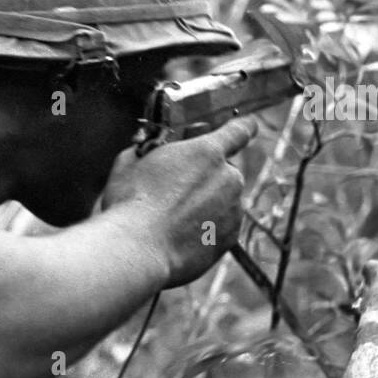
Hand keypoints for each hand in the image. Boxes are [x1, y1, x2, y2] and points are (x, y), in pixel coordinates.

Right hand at [102, 115, 256, 288]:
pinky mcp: (230, 238)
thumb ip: (150, 150)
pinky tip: (178, 236)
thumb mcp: (130, 162)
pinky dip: (205, 229)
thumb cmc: (130, 203)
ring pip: (223, 201)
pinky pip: (220, 227)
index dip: (242, 128)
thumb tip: (147, 151)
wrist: (137, 250)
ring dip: (205, 205)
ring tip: (171, 219)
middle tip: (175, 190)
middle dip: (206, 177)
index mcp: (207, 151)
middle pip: (225, 171)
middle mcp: (229, 178)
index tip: (247, 127)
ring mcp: (233, 210)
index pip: (239, 130)